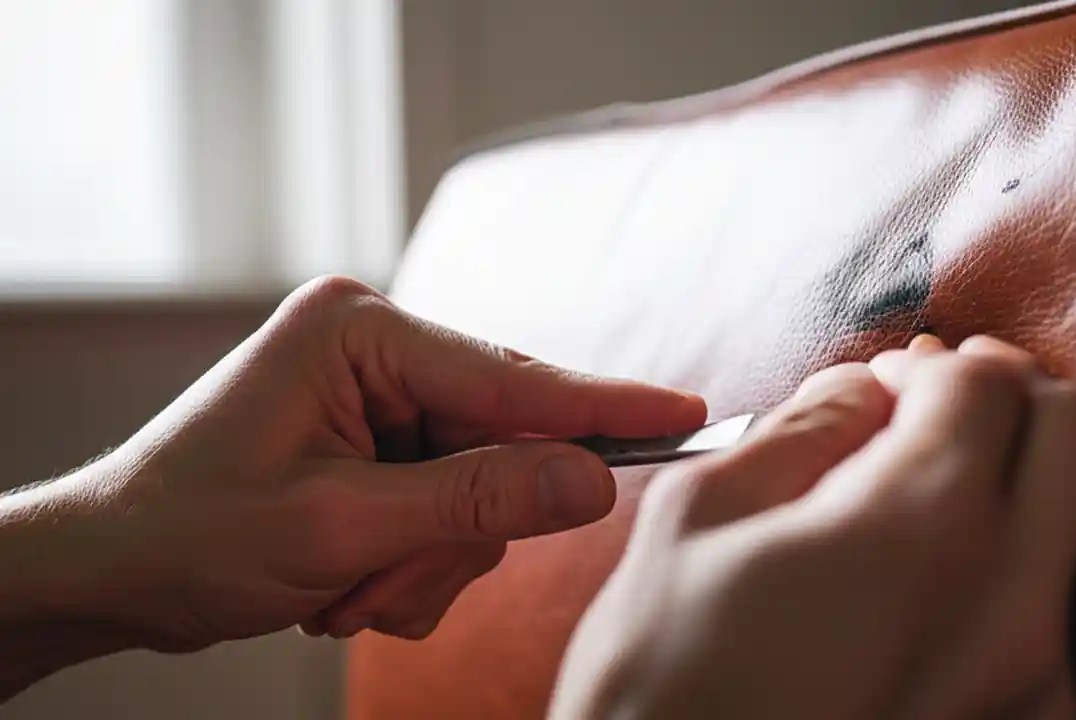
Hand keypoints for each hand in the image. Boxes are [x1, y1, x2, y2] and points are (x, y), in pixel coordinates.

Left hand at [0, 276, 704, 693]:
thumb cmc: (190, 534)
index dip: (603, 407)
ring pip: (479, 494)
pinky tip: (343, 585)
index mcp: (360, 333)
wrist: (111, 572)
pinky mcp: (380, 448)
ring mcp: (379, 401)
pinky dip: (410, 567)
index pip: (511, 378)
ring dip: (424, 564)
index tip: (687, 413)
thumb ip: (475, 498)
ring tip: (343, 590)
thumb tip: (592, 478)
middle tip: (380, 584)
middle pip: (500, 445)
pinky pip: (448, 514)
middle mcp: (377, 352)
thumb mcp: (340, 526)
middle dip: (454, 534)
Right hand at [551, 336, 1075, 719]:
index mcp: (921, 527)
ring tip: (904, 504)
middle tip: (929, 410)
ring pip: (1071, 525)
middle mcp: (1010, 602)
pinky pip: (1045, 612)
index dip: (925, 364)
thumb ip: (800, 429)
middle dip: (1006, 397)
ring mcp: (1033, 679)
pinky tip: (915, 589)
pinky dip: (997, 568)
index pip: (988, 381)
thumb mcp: (697, 518)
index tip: (878, 386)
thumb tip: (860, 390)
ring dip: (1005, 481)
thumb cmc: (662, 683)